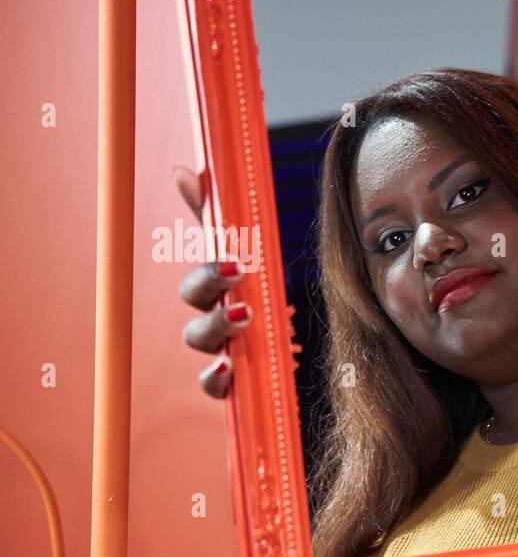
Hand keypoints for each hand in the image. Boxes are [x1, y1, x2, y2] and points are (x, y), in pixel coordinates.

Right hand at [174, 166, 246, 397]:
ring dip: (216, 332)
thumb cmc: (260, 297)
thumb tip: (185, 170)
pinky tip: (226, 370)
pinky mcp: (234, 381)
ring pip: (200, 344)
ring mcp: (221, 353)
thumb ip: (219, 220)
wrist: (293, 349)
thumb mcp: (249, 256)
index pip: (200, 282)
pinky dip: (214, 379)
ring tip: (242, 321)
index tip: (236, 263)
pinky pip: (212, 386)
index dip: (209, 272)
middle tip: (242, 294)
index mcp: (218, 294)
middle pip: (195, 311)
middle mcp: (214, 324)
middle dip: (213, 299)